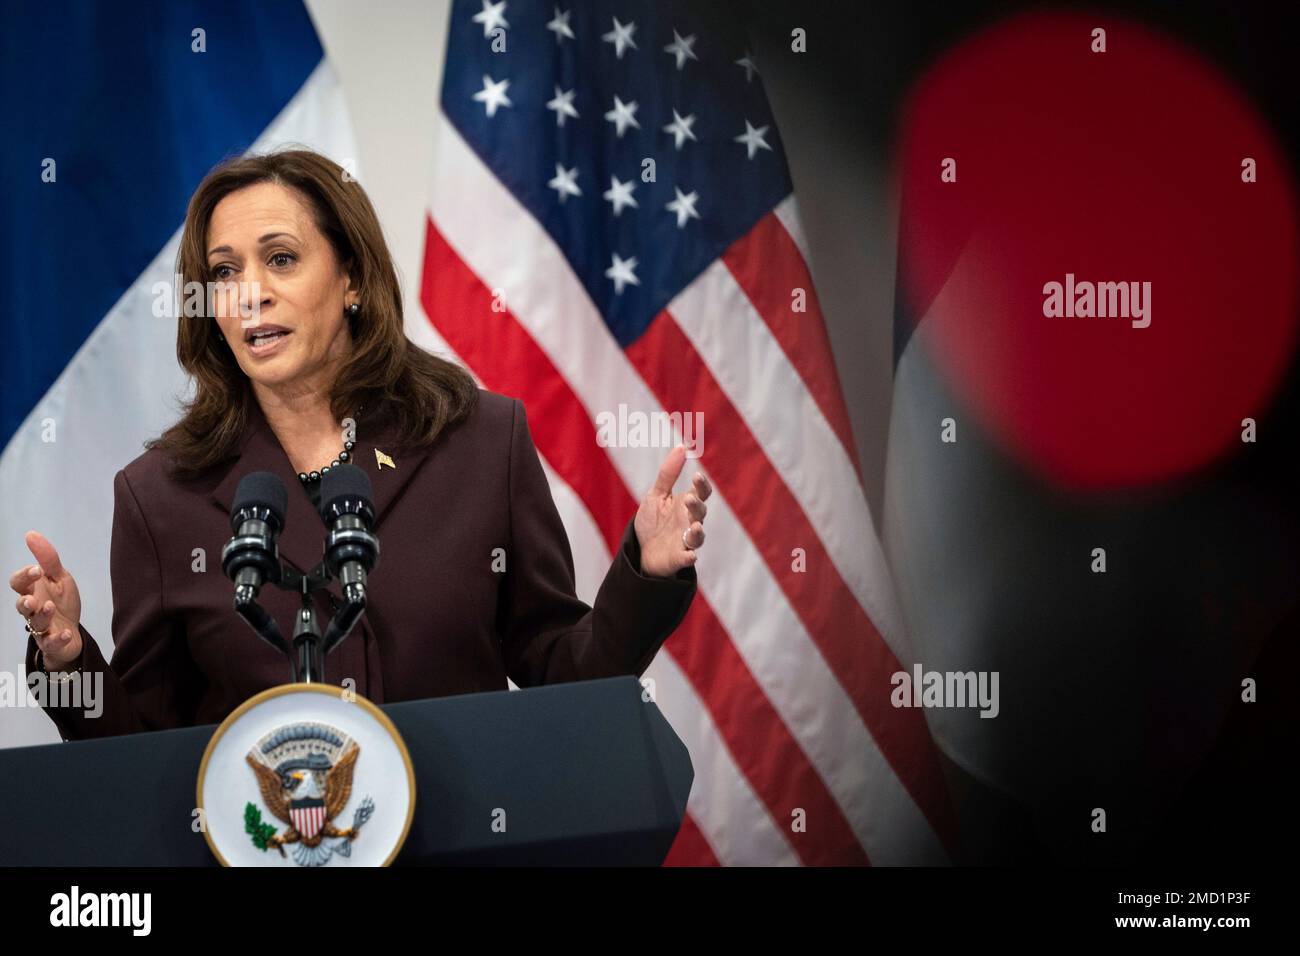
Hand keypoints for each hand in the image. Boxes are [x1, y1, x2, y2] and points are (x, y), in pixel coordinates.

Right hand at [10, 531, 82, 670]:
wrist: (72, 629)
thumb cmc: (61, 601)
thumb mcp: (59, 577)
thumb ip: (47, 558)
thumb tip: (30, 534)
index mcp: (33, 590)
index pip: (18, 583)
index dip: (24, 576)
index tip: (37, 569)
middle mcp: (33, 609)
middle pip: (21, 606)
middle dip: (25, 602)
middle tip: (32, 599)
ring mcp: (41, 627)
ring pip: (35, 624)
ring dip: (42, 616)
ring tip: (50, 608)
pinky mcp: (52, 642)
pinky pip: (51, 643)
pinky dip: (58, 639)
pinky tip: (66, 634)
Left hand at [634, 444, 710, 577]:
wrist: (641, 550)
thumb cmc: (653, 521)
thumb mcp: (656, 495)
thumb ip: (668, 474)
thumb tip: (682, 447)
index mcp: (686, 504)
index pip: (701, 492)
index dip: (701, 485)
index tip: (697, 477)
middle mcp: (689, 521)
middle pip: (700, 512)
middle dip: (696, 506)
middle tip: (689, 499)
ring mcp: (685, 540)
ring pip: (697, 536)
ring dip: (697, 532)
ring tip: (695, 527)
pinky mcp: (678, 557)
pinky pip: (686, 558)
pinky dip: (689, 557)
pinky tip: (690, 556)